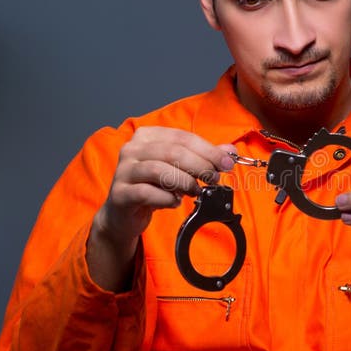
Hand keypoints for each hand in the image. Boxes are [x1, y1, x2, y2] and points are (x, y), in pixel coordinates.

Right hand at [87, 128, 234, 290]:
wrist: (124, 214)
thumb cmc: (153, 187)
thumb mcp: (179, 169)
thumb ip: (202, 158)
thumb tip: (229, 152)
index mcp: (147, 136)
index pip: (183, 137)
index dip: (208, 150)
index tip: (227, 163)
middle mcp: (132, 149)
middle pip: (173, 152)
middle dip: (200, 165)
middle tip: (213, 179)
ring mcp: (124, 171)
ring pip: (159, 170)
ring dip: (184, 182)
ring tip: (195, 191)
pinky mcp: (120, 193)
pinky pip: (147, 193)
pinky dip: (166, 198)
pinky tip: (174, 202)